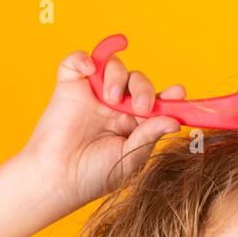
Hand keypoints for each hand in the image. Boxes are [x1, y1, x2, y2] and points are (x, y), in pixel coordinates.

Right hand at [19, 49, 185, 212]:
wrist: (58, 179)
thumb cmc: (93, 176)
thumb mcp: (129, 157)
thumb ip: (150, 135)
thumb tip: (175, 121)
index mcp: (133, 124)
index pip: (156, 102)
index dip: (168, 95)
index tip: (179, 92)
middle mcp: (115, 106)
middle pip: (138, 80)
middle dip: (144, 88)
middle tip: (141, 107)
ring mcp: (92, 94)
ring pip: (114, 66)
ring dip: (117, 76)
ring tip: (111, 99)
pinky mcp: (70, 86)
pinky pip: (77, 60)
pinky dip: (83, 58)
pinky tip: (88, 69)